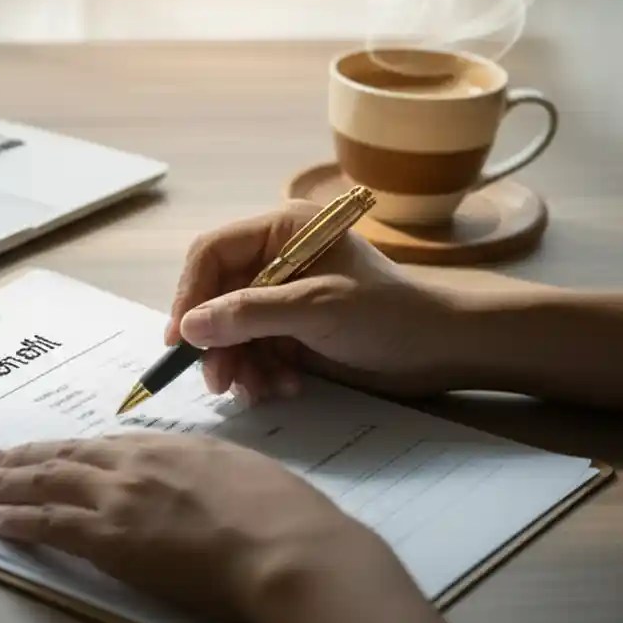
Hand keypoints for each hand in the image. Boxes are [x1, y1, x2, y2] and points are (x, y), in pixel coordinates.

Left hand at [0, 434, 486, 622]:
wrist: (286, 544)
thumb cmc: (281, 512)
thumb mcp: (239, 467)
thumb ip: (202, 466)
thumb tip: (189, 474)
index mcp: (169, 445)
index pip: (105, 445)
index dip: (70, 449)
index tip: (50, 451)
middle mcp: (135, 464)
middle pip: (65, 456)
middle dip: (23, 458)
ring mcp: (119, 498)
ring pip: (46, 484)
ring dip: (4, 484)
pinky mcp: (111, 539)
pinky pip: (49, 524)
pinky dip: (16, 519)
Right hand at [166, 201, 461, 402]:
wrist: (441, 351)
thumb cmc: (388, 315)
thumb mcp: (318, 309)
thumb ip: (251, 314)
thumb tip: (190, 327)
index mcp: (281, 231)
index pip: (212, 253)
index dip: (189, 294)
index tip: (181, 340)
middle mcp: (276, 258)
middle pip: (216, 295)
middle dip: (216, 340)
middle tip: (218, 381)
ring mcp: (283, 295)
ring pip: (231, 329)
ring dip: (238, 363)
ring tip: (257, 391)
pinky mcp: (291, 329)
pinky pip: (253, 350)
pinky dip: (260, 373)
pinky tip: (283, 388)